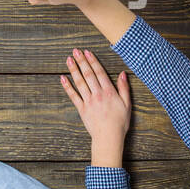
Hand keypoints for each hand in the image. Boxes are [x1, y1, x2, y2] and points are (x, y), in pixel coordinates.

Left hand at [60, 48, 131, 167]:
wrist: (109, 138)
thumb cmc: (120, 122)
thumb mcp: (127, 104)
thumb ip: (124, 88)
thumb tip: (123, 74)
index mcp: (109, 92)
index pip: (99, 72)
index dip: (93, 61)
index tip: (87, 52)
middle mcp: (97, 94)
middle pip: (88, 74)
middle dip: (81, 61)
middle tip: (75, 51)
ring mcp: (88, 101)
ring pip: (79, 82)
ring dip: (73, 70)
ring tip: (68, 59)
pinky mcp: (81, 109)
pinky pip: (73, 96)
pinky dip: (67, 86)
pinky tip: (62, 78)